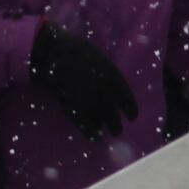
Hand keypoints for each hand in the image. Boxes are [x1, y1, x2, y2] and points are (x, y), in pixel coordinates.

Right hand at [28, 24, 138, 138]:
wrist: (55, 52)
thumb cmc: (77, 50)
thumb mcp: (100, 59)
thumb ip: (108, 74)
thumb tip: (112, 87)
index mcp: (112, 77)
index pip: (126, 98)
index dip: (130, 109)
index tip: (132, 117)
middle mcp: (104, 91)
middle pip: (114, 113)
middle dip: (117, 124)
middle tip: (118, 131)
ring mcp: (88, 99)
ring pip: (102, 120)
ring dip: (106, 128)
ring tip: (108, 134)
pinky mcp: (72, 107)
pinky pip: (84, 124)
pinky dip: (90, 132)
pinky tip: (94, 137)